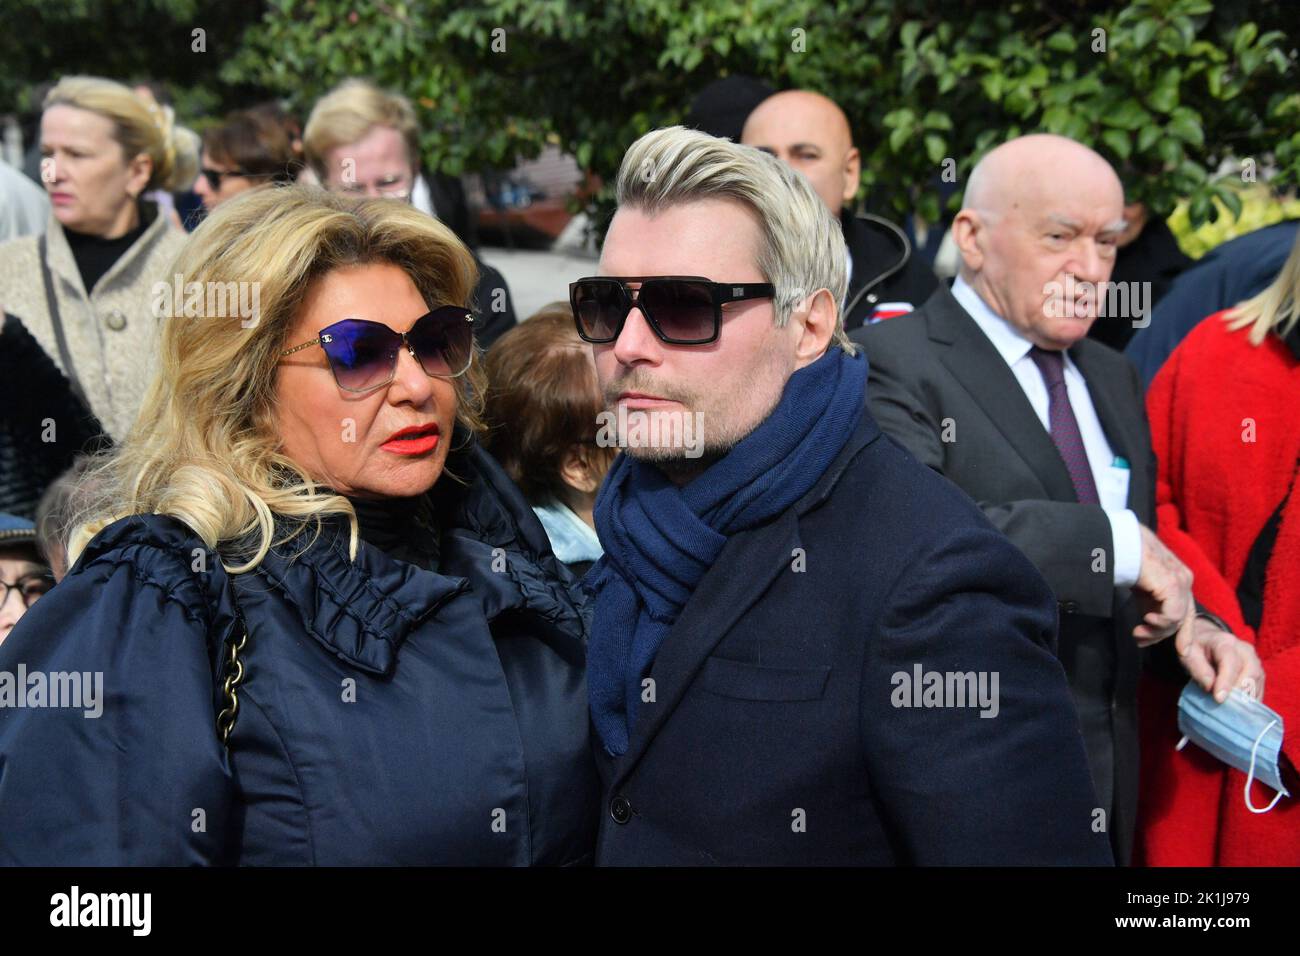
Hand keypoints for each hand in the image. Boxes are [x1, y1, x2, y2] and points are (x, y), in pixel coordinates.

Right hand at [1131, 524, 1193, 646]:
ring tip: (1137, 632)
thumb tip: (1149, 621)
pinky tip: (1144, 620)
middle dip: (1162, 635)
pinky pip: (1173, 615)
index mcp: (1178, 578)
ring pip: (1177, 620)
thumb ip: (1150, 601)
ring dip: (1156, 631)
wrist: (1119, 542)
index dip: (1181, 633)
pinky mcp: (1173, 585)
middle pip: (1183, 618)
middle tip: (1140, 640)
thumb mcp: (1141, 585)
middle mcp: (1184, 580)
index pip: (1186, 611)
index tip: (1173, 649)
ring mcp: (1181, 582)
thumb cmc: (1125, 559)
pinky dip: (1159, 623)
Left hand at [1177, 617, 1265, 702]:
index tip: (1219, 699)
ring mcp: (1254, 661)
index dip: (1226, 681)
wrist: (1207, 640)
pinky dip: (1251, 700)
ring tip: (1232, 711)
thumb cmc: (1196, 648)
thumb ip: (1197, 668)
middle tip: (1226, 706)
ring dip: (1246, 698)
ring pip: (1257, 681)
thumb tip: (1210, 687)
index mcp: (1224, 642)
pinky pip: (1259, 688)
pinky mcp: (1258, 673)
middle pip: (1251, 672)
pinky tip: (1240, 710)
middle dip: (1239, 692)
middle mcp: (1245, 650)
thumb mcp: (1187, 654)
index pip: (1230, 661)